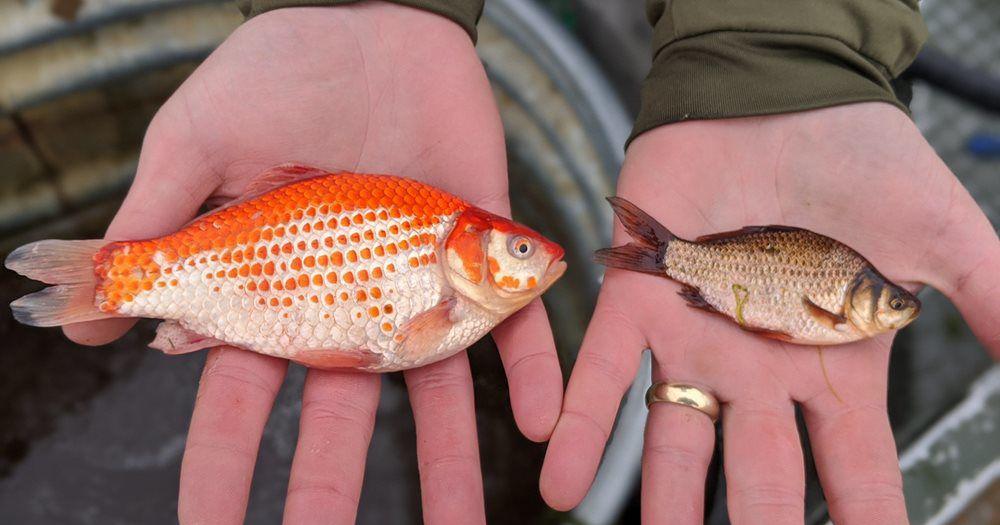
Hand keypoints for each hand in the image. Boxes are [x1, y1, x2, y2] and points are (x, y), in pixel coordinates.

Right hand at [62, 4, 562, 522]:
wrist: (375, 19)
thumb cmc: (278, 70)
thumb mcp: (197, 141)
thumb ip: (153, 225)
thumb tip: (77, 327)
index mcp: (277, 287)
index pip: (242, 394)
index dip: (226, 463)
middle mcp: (348, 300)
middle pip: (339, 413)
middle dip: (334, 487)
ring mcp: (417, 281)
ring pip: (431, 390)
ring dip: (446, 462)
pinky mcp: (478, 249)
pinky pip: (510, 324)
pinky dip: (524, 371)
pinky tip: (534, 425)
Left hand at [540, 103, 998, 522]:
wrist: (781, 95)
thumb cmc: (859, 160)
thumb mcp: (941, 237)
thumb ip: (995, 302)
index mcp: (833, 365)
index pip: (853, 470)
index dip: (862, 520)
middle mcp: (759, 368)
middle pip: (758, 475)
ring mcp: (694, 339)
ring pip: (673, 442)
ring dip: (662, 504)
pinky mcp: (638, 300)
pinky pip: (601, 375)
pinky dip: (580, 428)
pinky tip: (561, 484)